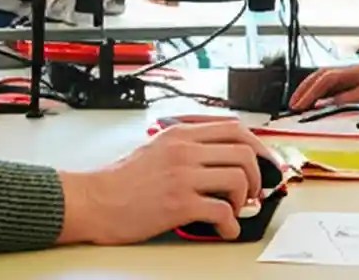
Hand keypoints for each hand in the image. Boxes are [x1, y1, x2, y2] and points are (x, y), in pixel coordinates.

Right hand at [58, 120, 272, 244]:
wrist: (93, 201)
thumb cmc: (121, 180)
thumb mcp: (157, 147)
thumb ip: (189, 146)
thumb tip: (223, 158)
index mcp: (182, 134)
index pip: (235, 128)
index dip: (258, 146)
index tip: (265, 163)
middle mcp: (185, 150)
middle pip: (244, 152)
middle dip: (258, 174)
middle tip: (253, 191)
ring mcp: (183, 176)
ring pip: (238, 178)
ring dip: (244, 199)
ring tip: (234, 210)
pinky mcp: (178, 204)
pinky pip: (221, 211)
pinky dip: (230, 224)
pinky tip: (224, 229)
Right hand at [289, 64, 358, 110]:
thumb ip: (348, 100)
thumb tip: (327, 105)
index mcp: (353, 71)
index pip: (325, 79)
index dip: (311, 93)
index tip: (300, 105)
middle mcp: (349, 71)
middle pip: (320, 76)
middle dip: (304, 90)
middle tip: (293, 105)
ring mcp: (350, 76)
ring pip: (324, 80)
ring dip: (310, 91)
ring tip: (299, 104)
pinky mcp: (353, 83)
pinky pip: (331, 87)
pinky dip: (320, 94)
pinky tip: (315, 103)